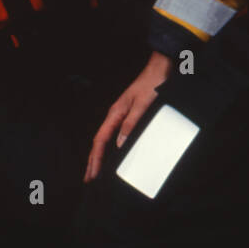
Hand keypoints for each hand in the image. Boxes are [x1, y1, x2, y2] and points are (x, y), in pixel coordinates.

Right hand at [84, 50, 172, 181]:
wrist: (159, 68)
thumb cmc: (152, 83)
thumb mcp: (143, 104)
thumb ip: (131, 123)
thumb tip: (119, 143)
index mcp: (115, 113)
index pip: (100, 140)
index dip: (95, 158)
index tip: (92, 173)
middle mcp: (115, 114)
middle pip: (99, 141)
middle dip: (92, 160)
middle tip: (88, 179)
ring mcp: (120, 114)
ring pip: (105, 139)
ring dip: (99, 155)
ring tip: (94, 170)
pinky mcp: (127, 114)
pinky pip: (113, 134)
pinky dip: (108, 147)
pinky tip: (110, 154)